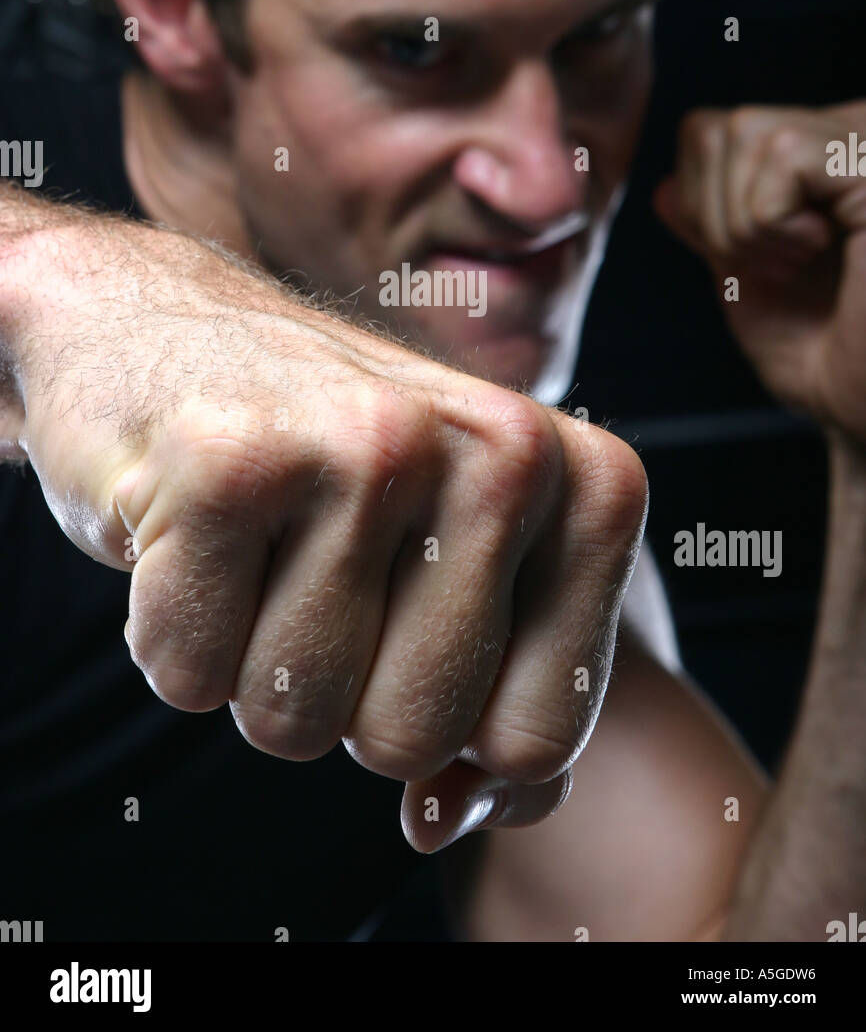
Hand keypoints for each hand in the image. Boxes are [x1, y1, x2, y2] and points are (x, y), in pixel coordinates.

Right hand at [1, 205, 646, 848]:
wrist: (165, 326)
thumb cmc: (328, 472)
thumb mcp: (455, 571)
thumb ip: (494, 715)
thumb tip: (444, 819)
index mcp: (580, 480)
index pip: (537, 739)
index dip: (449, 728)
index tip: (403, 628)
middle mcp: (499, 449)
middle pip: (413, 737)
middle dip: (341, 695)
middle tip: (316, 575)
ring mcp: (367, 445)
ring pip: (295, 717)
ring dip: (252, 663)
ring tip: (259, 544)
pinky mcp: (230, 459)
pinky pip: (190, 673)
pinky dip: (171, 632)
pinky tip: (188, 529)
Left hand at [654, 100, 865, 446]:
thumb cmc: (839, 366)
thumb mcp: (754, 291)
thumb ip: (713, 232)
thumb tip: (666, 188)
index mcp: (821, 163)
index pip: (710, 132)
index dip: (703, 206)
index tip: (755, 262)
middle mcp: (850, 137)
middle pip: (715, 127)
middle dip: (718, 218)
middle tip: (782, 269)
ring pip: (744, 129)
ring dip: (748, 225)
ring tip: (804, 263)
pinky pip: (782, 151)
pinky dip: (774, 220)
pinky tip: (827, 251)